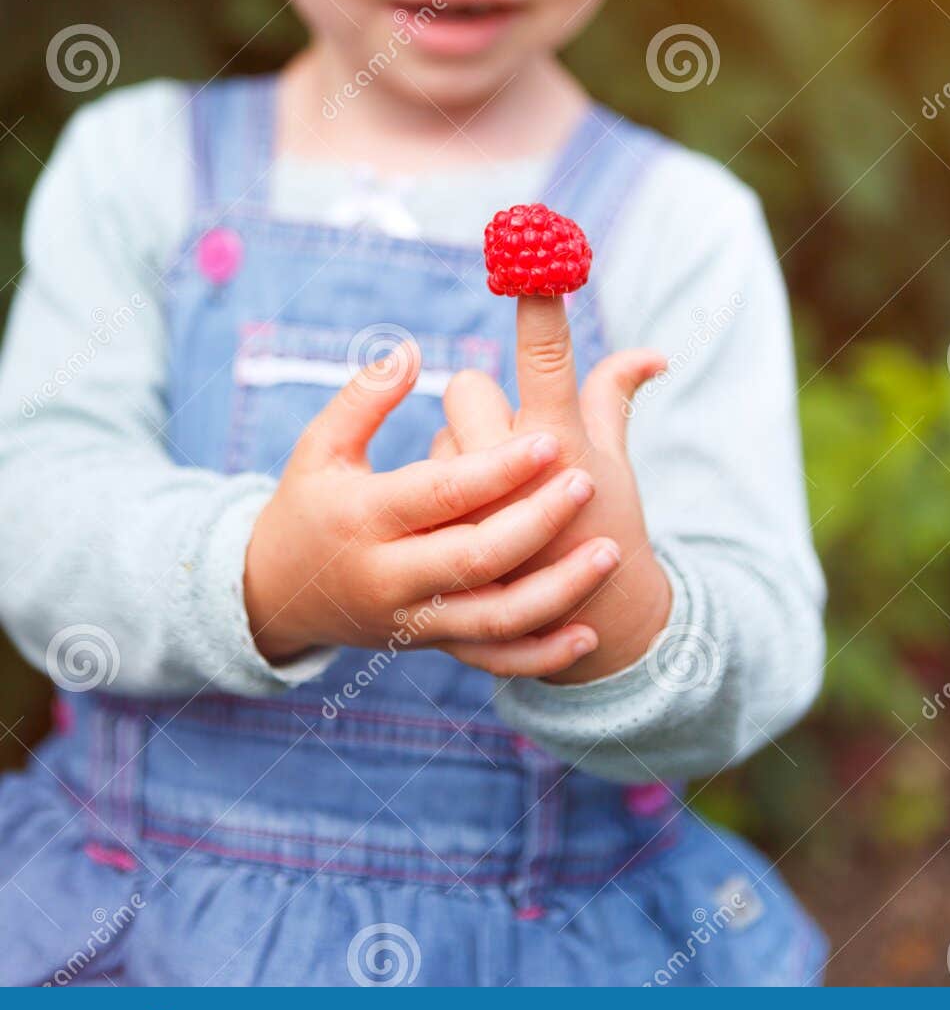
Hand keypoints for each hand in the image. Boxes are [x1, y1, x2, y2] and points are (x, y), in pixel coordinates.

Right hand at [243, 341, 623, 678]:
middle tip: (588, 483)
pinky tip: (586, 634)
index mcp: (363, 517)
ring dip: (557, 592)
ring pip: (494, 617)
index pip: (440, 494)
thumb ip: (363, 398)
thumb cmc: (309, 503)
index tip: (547, 441)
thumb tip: (411, 350)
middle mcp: (390, 575)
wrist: (278, 597)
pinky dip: (541, 655)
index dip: (496, 470)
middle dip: (537, 523)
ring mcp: (413, 618)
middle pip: (475, 557)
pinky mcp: (432, 645)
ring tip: (611, 553)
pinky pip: (493, 659)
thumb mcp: (319, 448)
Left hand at [433, 297, 672, 681]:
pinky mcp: (448, 546)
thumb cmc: (606, 526)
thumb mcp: (612, 460)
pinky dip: (444, 500)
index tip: (533, 254)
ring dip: (462, 454)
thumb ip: (613, 397)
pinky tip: (468, 521)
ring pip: (442, 437)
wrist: (594, 626)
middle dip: (482, 402)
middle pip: (467, 387)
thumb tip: (653, 350)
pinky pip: (427, 490)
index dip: (540, 305)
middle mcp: (517, 474)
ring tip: (497, 495)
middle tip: (511, 434)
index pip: (548, 358)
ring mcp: (477, 511)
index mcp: (563, 444)